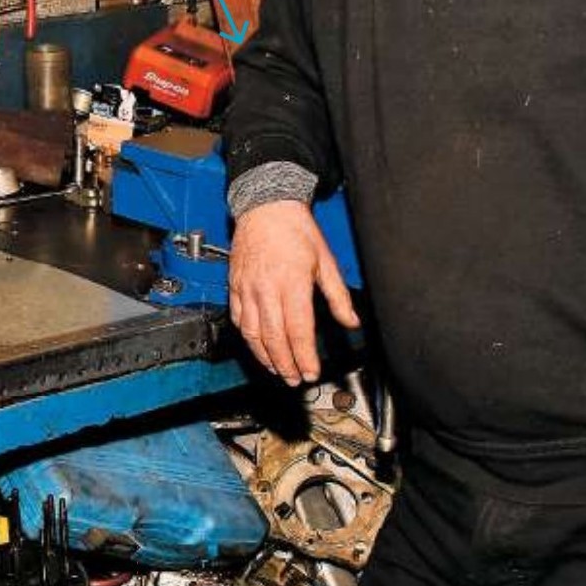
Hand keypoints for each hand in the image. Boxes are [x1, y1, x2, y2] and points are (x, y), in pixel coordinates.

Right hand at [227, 200, 358, 385]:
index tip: (311, 372)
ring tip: (277, 370)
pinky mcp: (235, 285)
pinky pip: (238, 318)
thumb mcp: (326, 260)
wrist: (265, 206)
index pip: (298, 330)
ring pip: (252, 333)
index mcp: (292, 283)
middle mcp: (267, 289)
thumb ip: (338, 296)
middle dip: (285, 364)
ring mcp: (247, 288)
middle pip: (274, 338)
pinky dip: (247, 337)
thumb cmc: (296, 229)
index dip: (305, 356)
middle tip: (295, 379)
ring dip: (265, 356)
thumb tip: (351, 321)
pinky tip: (257, 346)